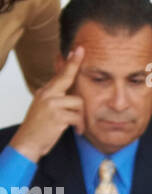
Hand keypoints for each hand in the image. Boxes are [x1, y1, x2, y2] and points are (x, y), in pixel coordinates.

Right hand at [12, 47, 85, 162]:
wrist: (28, 143)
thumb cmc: (39, 128)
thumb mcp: (45, 108)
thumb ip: (55, 98)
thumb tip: (69, 92)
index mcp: (45, 92)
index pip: (59, 75)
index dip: (69, 62)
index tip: (77, 50)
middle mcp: (47, 94)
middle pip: (66, 77)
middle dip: (75, 65)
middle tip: (81, 51)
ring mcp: (51, 104)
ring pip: (78, 103)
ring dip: (82, 116)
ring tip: (78, 126)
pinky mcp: (57, 116)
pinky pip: (77, 117)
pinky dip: (80, 125)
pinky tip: (77, 131)